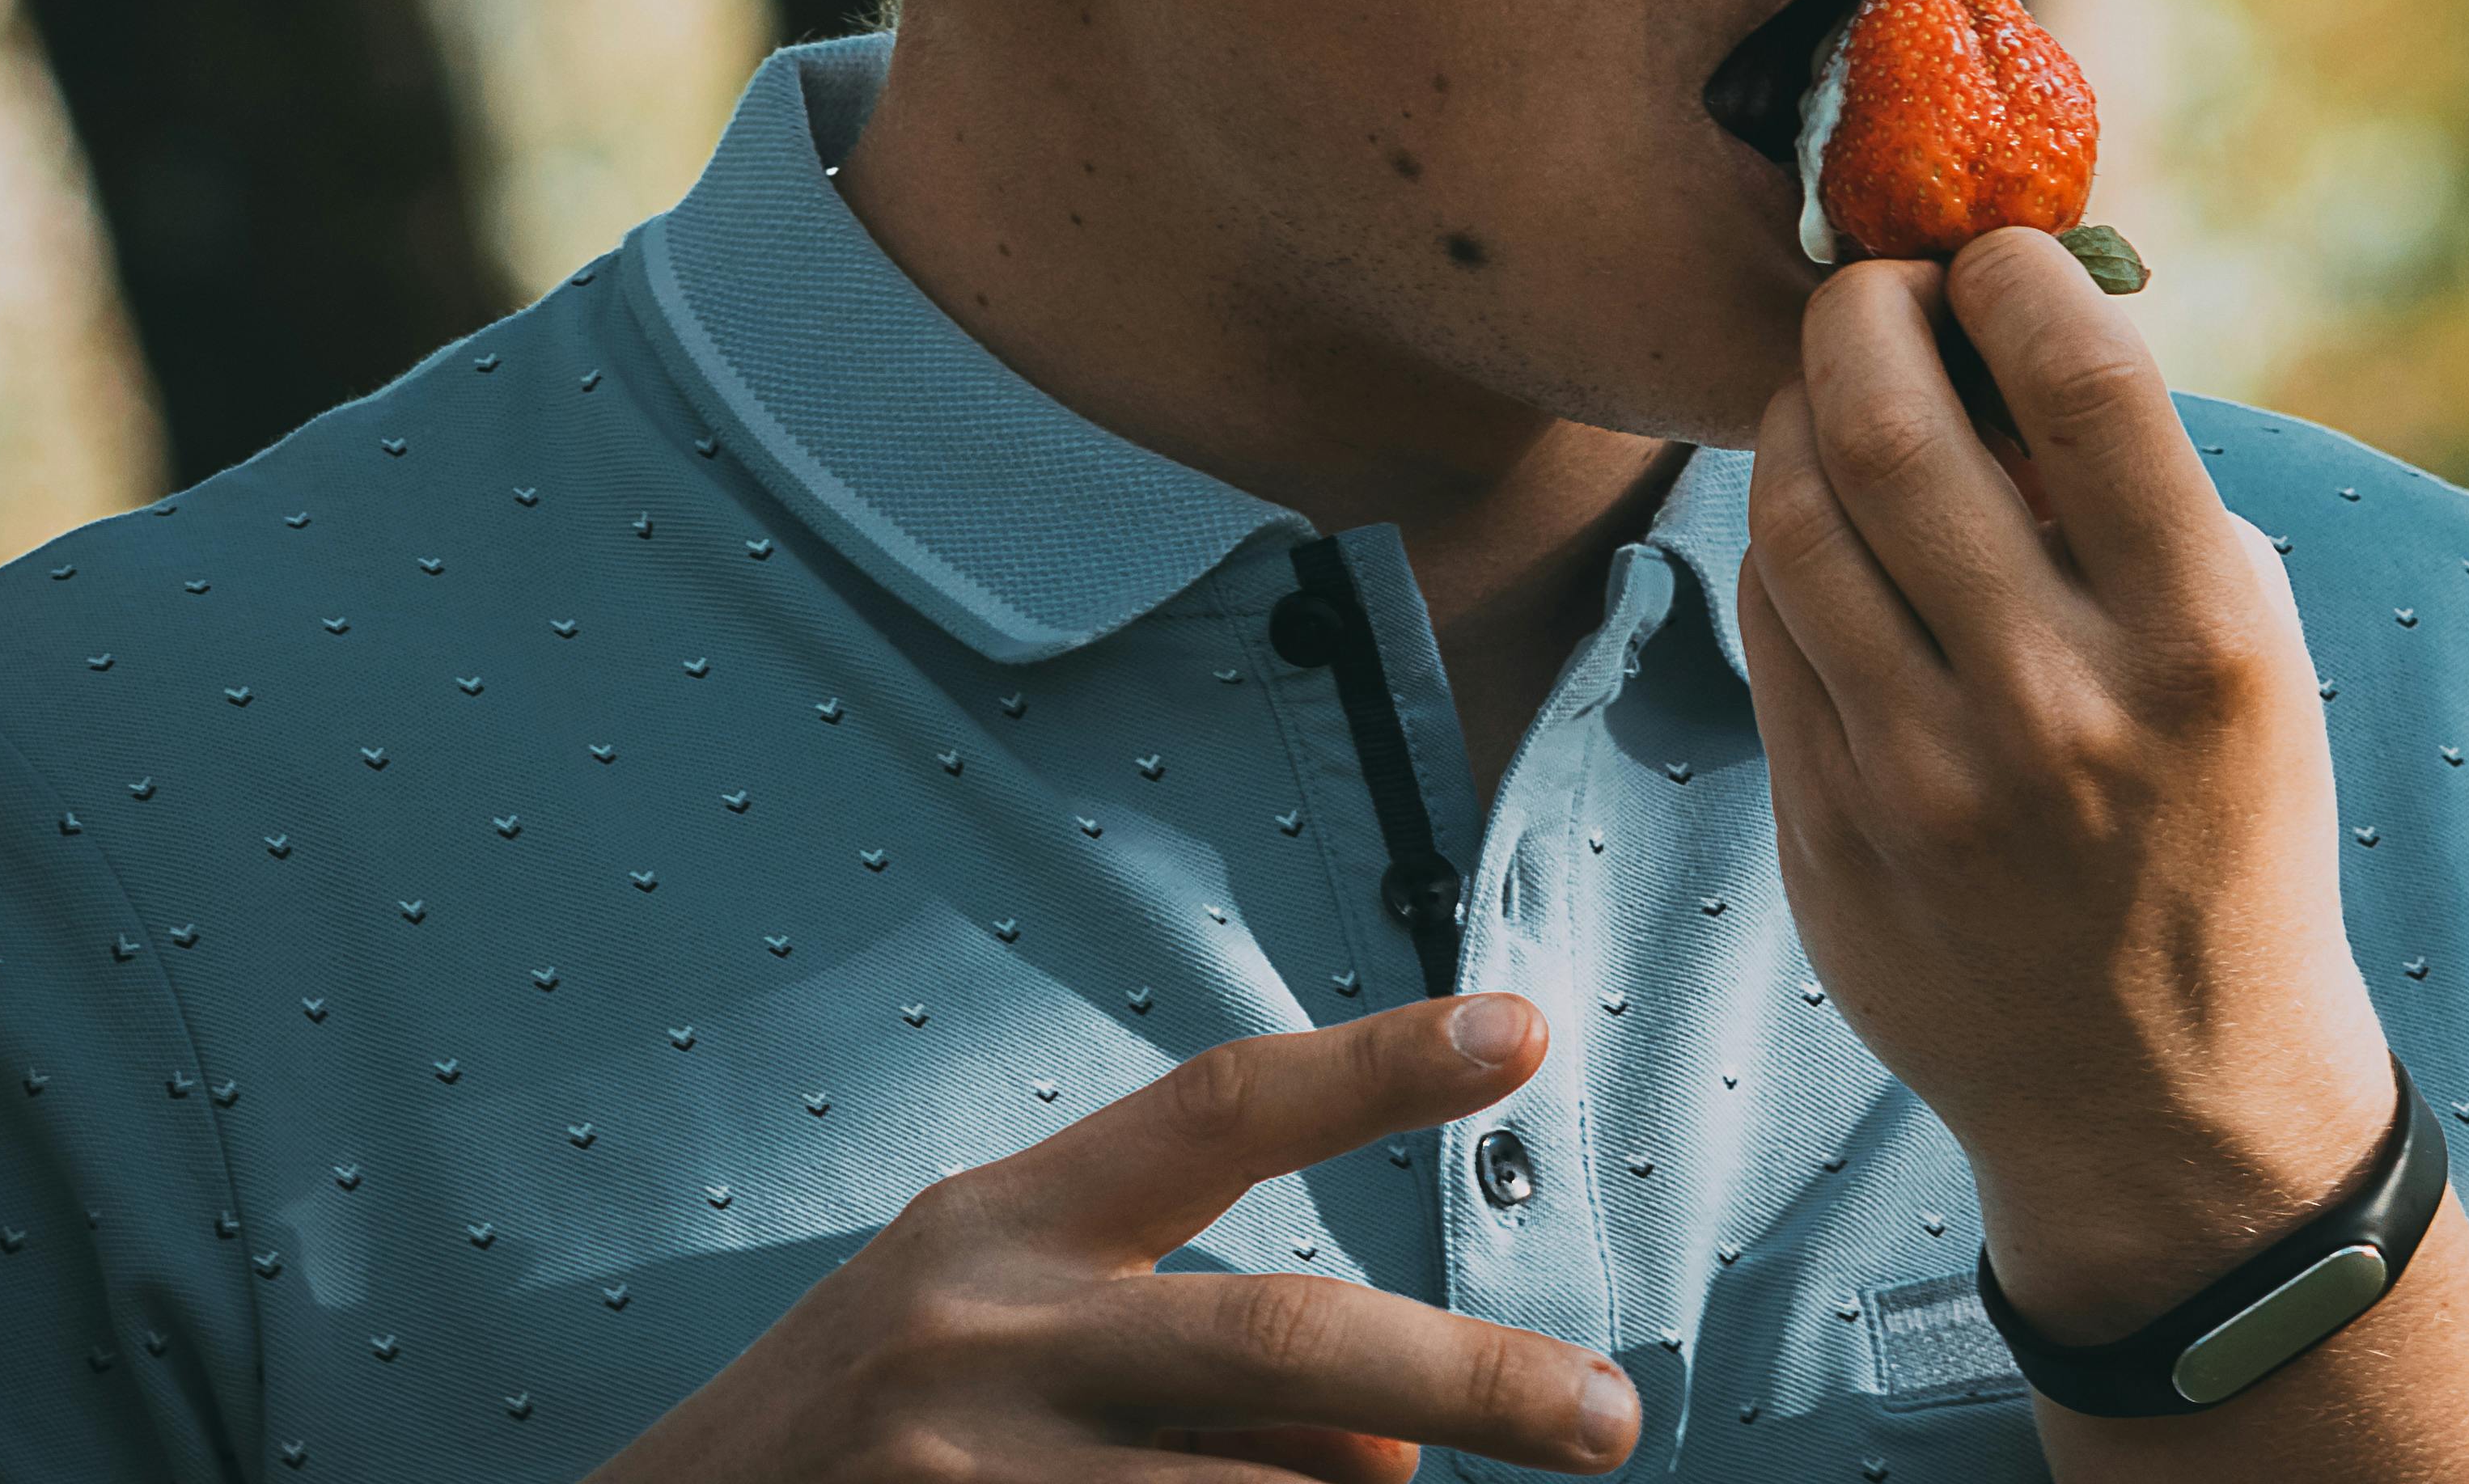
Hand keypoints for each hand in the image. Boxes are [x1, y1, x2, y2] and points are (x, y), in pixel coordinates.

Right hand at [582, 993, 1639, 1483]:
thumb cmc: (859, 1431)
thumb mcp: (991, 1327)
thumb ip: (1176, 1340)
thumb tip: (1394, 1448)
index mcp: (1000, 1226)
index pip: (1218, 1110)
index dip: (1376, 1066)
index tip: (1527, 1029)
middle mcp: (991, 1339)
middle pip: (1283, 1339)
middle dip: (1473, 1379)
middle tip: (1609, 1421)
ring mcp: (976, 1479)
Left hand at [1737, 231, 2394, 1338]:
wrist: (2170, 1096)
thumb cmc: (2222, 818)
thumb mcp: (2244, 653)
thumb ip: (2130, 502)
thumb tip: (1989, 328)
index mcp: (2200, 638)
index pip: (2078, 374)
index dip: (2010, 274)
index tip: (1993, 260)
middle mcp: (2056, 705)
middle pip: (1890, 426)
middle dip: (1863, 314)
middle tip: (1874, 293)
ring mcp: (1926, 783)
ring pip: (1794, 517)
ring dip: (1799, 414)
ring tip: (1835, 394)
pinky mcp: (1829, 838)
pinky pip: (1769, 627)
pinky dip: (1787, 541)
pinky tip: (1824, 525)